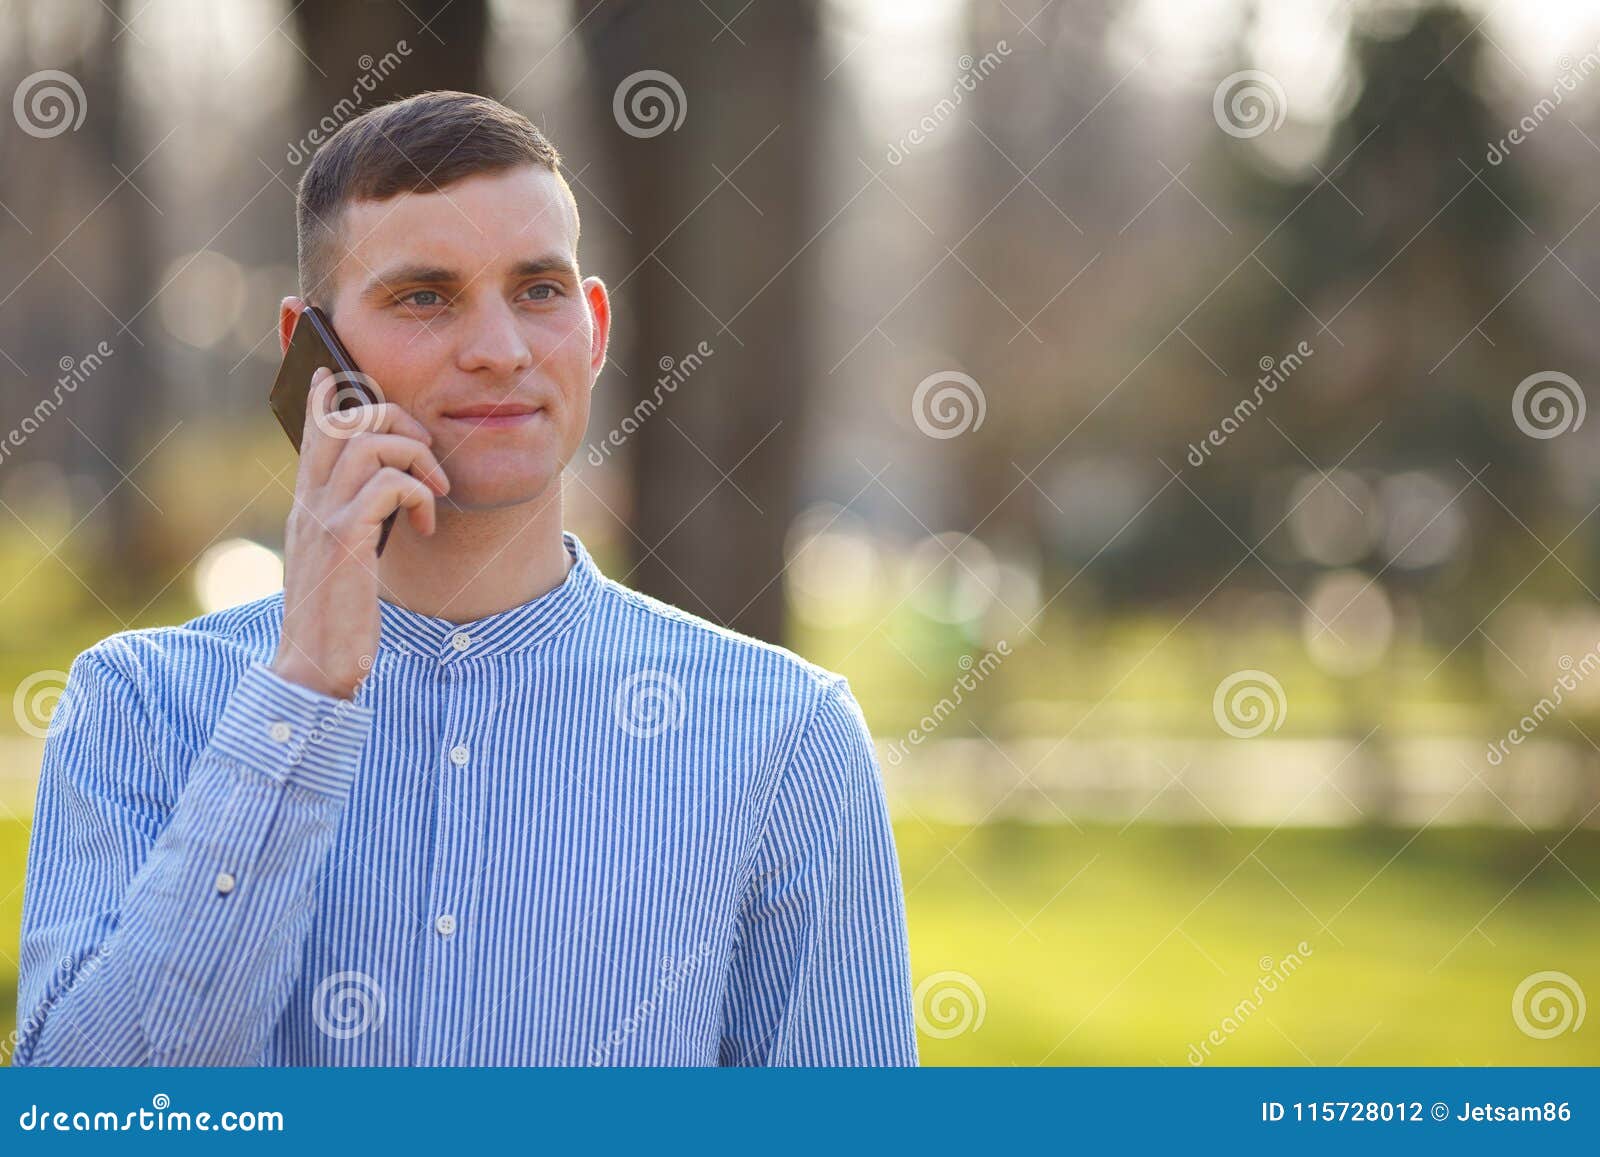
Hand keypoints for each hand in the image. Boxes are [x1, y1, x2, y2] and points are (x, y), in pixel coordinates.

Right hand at [272, 367, 449, 698]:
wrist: (314, 668)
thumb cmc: (336, 615)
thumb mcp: (343, 556)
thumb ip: (355, 518)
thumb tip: (387, 488)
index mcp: (308, 501)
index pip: (312, 427)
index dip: (329, 392)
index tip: (339, 370)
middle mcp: (308, 502)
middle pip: (344, 419)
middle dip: (396, 419)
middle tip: (428, 456)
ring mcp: (323, 519)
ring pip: (369, 442)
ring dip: (416, 457)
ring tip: (434, 491)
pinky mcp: (344, 542)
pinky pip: (387, 485)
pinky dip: (418, 494)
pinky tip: (426, 526)